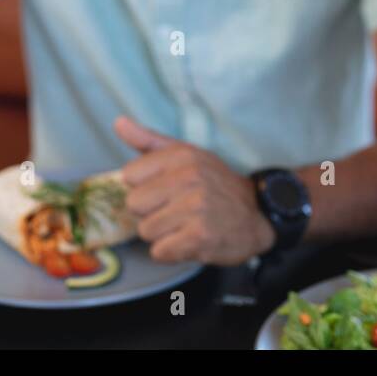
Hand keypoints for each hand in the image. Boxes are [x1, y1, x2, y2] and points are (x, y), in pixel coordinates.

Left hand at [115, 115, 275, 264]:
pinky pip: (160, 252)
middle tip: (175, 211)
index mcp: (181, 156)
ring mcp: (195, 207)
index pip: (129, 175)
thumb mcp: (187, 155)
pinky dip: (172, 252)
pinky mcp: (200, 236)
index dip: (144, 187)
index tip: (163, 190)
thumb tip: (118, 123)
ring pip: (146, 231)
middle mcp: (189, 178)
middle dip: (150, 213)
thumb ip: (150, 141)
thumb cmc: (215, 184)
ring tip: (185, 226)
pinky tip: (190, 241)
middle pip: (134, 205)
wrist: (258, 214)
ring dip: (163, 234)